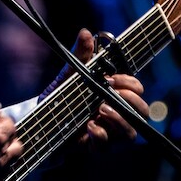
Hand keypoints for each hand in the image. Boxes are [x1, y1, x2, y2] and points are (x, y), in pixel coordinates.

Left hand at [41, 28, 148, 148]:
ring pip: (131, 132)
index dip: (129, 83)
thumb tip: (85, 32)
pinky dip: (100, 135)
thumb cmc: (59, 97)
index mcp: (113, 95)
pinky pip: (107, 146)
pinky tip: (88, 125)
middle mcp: (116, 114)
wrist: (39, 120)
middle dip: (130, 100)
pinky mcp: (95, 148)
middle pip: (142, 111)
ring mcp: (108, 132)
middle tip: (110, 93)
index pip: (136, 89)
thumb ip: (80, 55)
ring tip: (101, 108)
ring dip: (119, 119)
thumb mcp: (69, 74)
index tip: (111, 78)